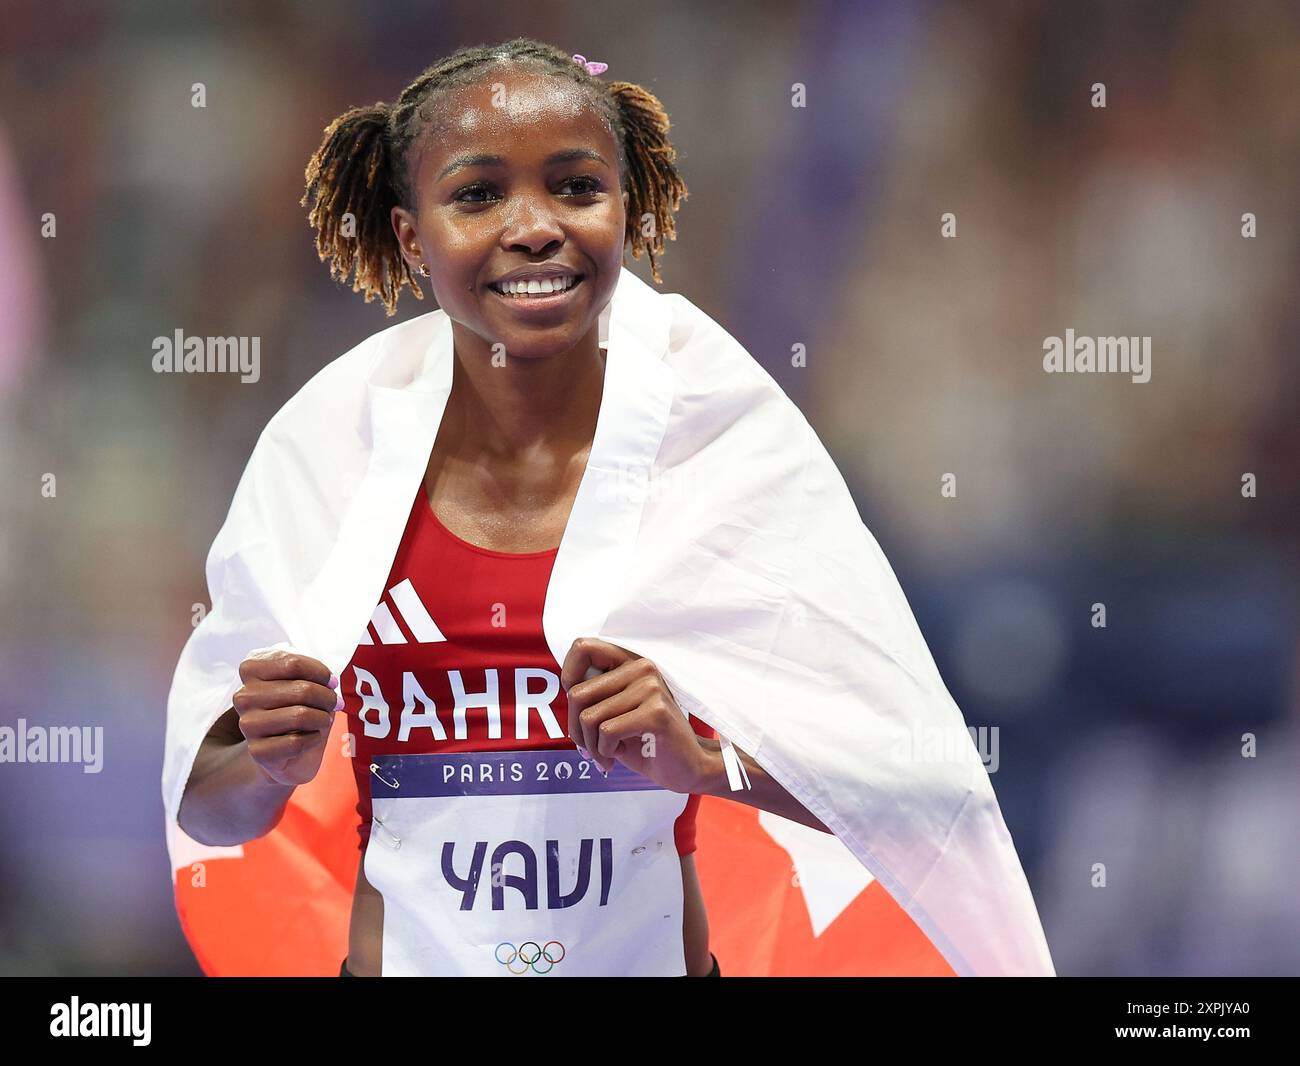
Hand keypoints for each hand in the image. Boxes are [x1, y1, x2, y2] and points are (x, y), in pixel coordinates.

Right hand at [233, 649, 340, 786]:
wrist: (285, 752)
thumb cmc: (296, 708)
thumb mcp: (303, 682)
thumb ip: (313, 676)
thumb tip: (330, 684)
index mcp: (251, 670)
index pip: (293, 664)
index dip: (321, 673)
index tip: (331, 682)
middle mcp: (243, 696)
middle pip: (301, 689)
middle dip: (327, 697)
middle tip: (334, 703)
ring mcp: (247, 724)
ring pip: (300, 716)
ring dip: (322, 718)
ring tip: (323, 719)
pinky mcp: (256, 751)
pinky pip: (296, 742)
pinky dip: (314, 739)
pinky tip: (311, 737)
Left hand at [560, 637, 710, 793]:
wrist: (685, 767)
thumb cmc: (644, 740)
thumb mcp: (615, 711)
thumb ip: (594, 695)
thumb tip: (566, 688)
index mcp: (631, 661)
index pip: (583, 647)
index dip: (569, 677)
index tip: (580, 707)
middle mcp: (642, 667)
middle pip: (578, 693)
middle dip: (576, 729)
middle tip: (588, 747)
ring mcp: (651, 688)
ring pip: (589, 717)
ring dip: (592, 746)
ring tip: (607, 753)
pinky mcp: (655, 713)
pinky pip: (607, 732)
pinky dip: (605, 751)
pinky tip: (621, 753)